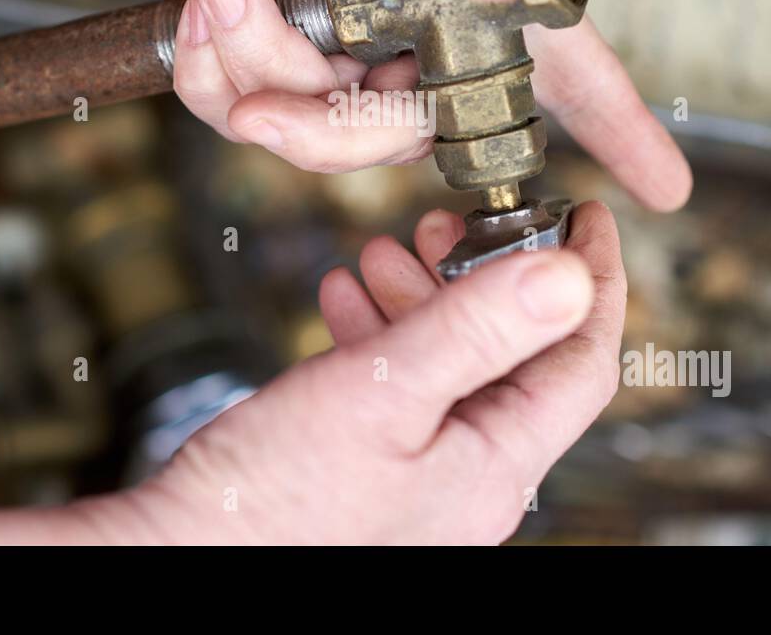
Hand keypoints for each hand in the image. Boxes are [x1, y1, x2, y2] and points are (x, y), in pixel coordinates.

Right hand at [92, 202, 624, 543]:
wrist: (177, 557)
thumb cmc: (271, 501)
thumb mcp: (382, 390)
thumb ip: (478, 329)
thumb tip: (571, 276)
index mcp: (496, 467)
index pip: (580, 362)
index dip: (593, 279)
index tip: (585, 213)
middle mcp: (470, 480)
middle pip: (512, 359)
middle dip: (484, 278)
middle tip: (449, 223)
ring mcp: (421, 480)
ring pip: (450, 370)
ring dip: (422, 300)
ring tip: (381, 252)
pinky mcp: (372, 475)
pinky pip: (399, 393)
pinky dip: (380, 337)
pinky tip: (343, 300)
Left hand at [103, 0, 689, 209]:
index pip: (567, 75)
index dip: (618, 134)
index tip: (663, 190)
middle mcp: (417, 37)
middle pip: (407, 141)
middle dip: (333, 123)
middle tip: (296, 71)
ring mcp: (342, 59)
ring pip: (315, 137)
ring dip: (260, 69)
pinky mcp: (272, 68)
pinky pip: (244, 116)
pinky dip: (214, 68)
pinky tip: (209, 3)